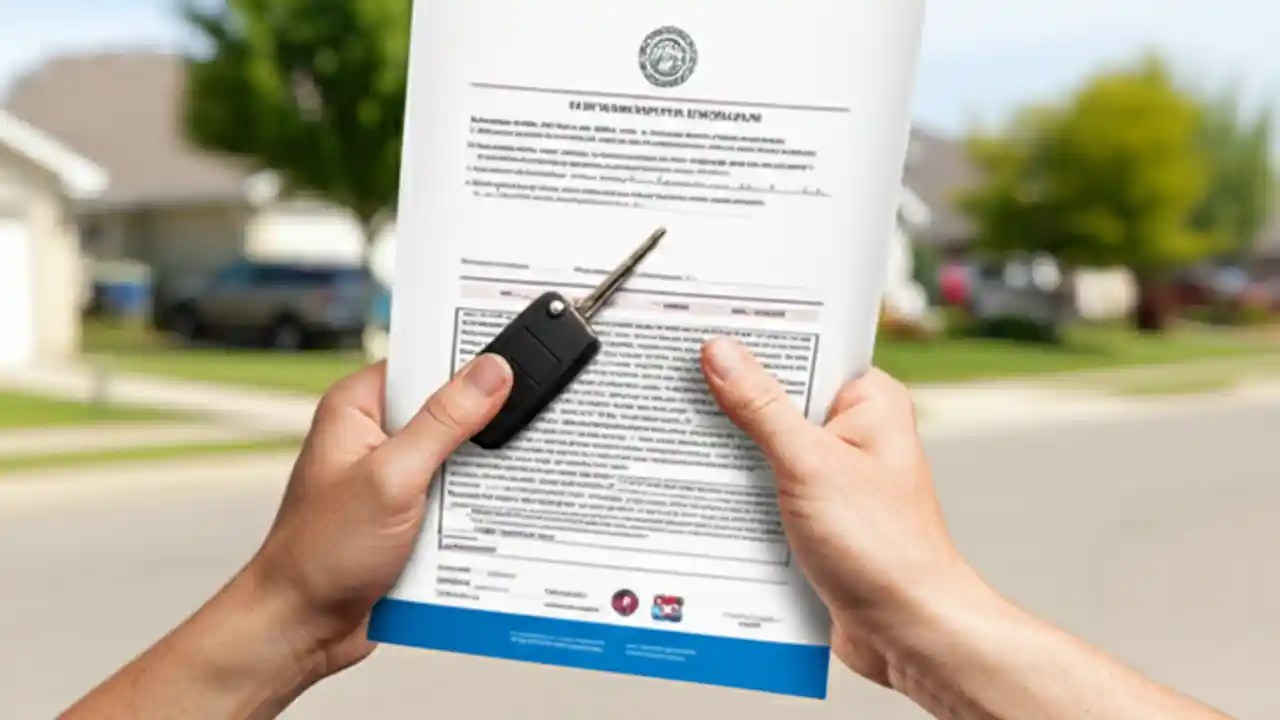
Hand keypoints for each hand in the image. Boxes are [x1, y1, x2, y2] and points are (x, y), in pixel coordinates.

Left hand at [62, 355, 513, 719]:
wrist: (301, 628)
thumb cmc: (319, 554)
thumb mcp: (391, 478)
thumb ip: (443, 422)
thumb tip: (490, 372)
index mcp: (359, 406)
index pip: (426, 359)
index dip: (470, 356)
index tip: (517, 356)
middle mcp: (377, 434)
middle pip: (451, 407)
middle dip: (487, 420)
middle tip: (528, 421)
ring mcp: (396, 475)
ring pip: (461, 455)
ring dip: (485, 470)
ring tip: (518, 471)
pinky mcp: (412, 512)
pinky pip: (459, 495)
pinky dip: (479, 505)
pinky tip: (502, 511)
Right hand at [699, 337, 976, 685]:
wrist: (908, 632)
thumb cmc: (884, 549)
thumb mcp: (810, 466)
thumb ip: (761, 407)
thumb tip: (721, 354)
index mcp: (867, 401)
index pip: (804, 349)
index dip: (753, 339)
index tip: (701, 328)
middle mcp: (852, 431)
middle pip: (777, 397)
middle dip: (729, 399)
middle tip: (675, 383)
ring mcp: (831, 474)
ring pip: (765, 446)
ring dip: (729, 452)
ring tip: (677, 437)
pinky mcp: (813, 513)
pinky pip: (764, 488)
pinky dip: (737, 492)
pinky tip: (699, 492)